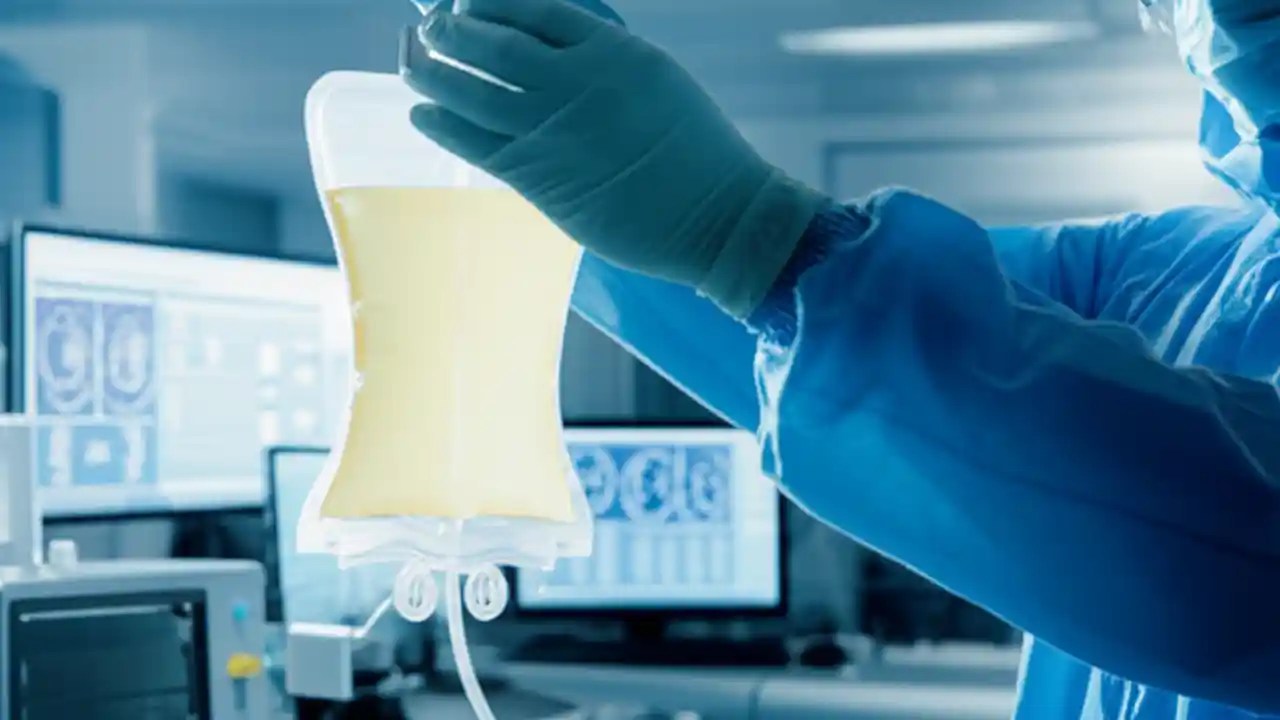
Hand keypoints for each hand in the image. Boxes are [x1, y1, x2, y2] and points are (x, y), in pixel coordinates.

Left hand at [401, 0, 824, 316]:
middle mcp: (575, 82)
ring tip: (413, 63)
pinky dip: (440, 123)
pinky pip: (474, 141)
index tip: (469, 0)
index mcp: (611, 51)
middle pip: (491, 43)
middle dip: (452, 30)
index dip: (492, 2)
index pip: (533, 8)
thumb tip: (555, 59)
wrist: (718, 216)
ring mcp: (552, 129)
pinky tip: (421, 114)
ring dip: (432, 72)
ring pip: (470, 89)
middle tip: (432, 27)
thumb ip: (605, 64)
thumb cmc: (698, 153)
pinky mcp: (538, 176)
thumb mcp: (657, 81)